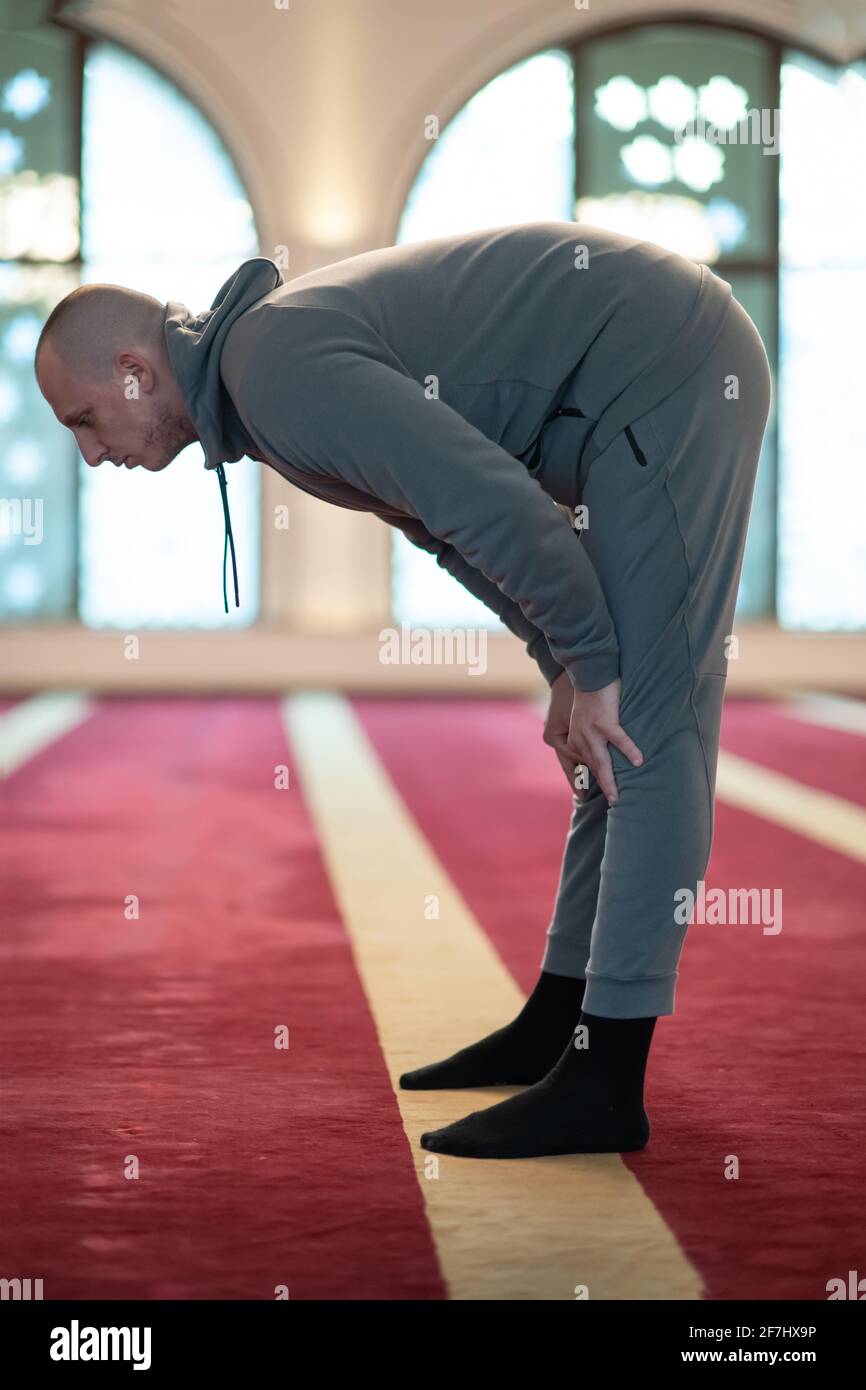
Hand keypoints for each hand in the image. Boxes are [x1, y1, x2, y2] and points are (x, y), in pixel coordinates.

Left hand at [543, 672, 642, 803]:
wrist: (589, 673)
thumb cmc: (592, 696)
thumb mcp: (585, 720)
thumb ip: (591, 737)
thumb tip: (603, 754)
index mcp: (575, 739)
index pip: (582, 766)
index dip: (588, 781)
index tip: (590, 796)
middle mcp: (580, 738)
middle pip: (593, 768)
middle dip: (603, 787)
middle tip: (613, 803)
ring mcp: (591, 731)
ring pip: (602, 761)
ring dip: (610, 780)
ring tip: (618, 795)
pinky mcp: (604, 721)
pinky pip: (618, 740)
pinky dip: (629, 750)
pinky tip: (638, 761)